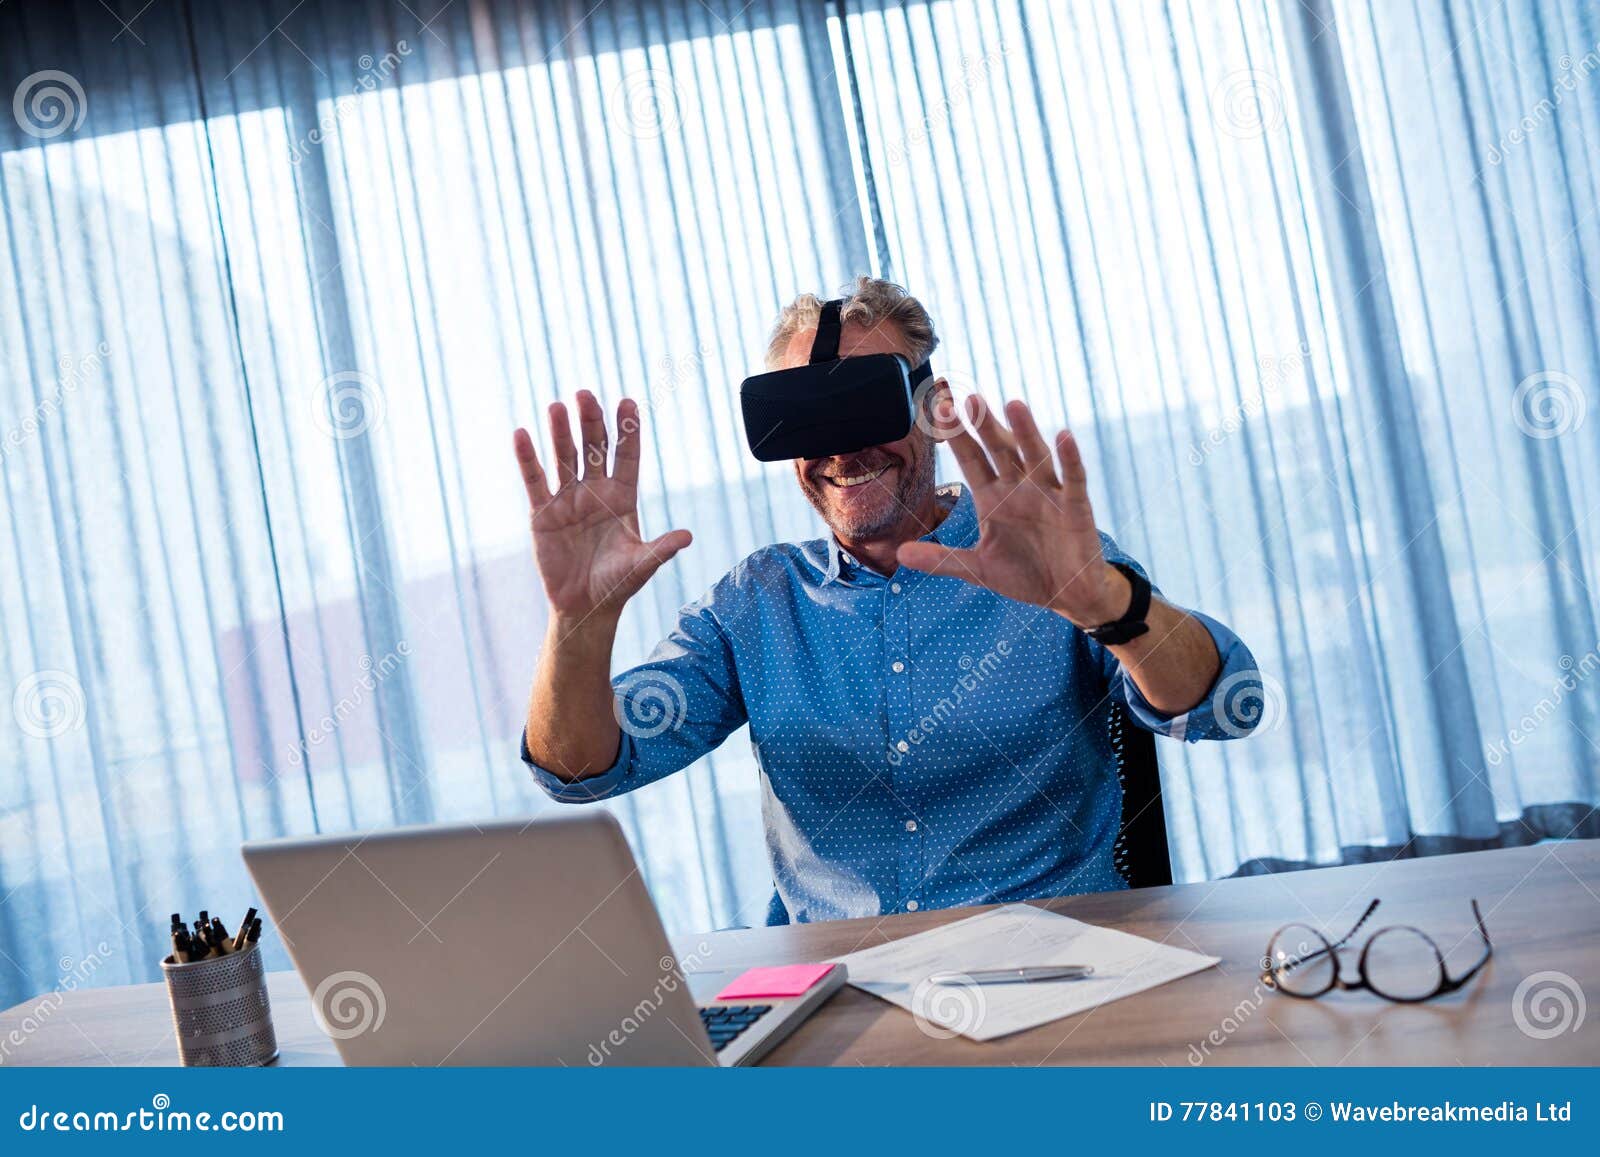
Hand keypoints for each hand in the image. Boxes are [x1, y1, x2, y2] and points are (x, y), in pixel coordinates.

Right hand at [513, 390, 691, 622]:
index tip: (629, 403)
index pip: (626, 455)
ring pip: (565, 457)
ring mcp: (568, 499)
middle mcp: (595, 491)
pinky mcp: (543, 513)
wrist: (584, 607)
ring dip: (561, 432)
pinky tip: (522, 434)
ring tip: (557, 406)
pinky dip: (528, 458)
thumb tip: (687, 536)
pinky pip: (535, 480)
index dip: (627, 430)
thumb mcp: (641, 566)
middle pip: (594, 448)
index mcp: (622, 497)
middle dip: (591, 421)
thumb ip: (661, 549)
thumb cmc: (617, 585)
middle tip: (586, 395)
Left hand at [896, 395, 1128, 627]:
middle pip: (999, 450)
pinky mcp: (1075, 507)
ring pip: (1035, 456)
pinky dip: (1070, 459)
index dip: (956, 436)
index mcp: (993, 497)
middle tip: (969, 398)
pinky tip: (1063, 437)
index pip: (971, 460)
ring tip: (1013, 405)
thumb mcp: (976, 569)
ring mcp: (1048, 494)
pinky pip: (1073, 479)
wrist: (1065, 595)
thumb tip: (900, 554)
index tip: (939, 409)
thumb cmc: (1023, 574)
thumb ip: (941, 559)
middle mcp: (1018, 488)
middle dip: (985, 425)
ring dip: (1025, 432)